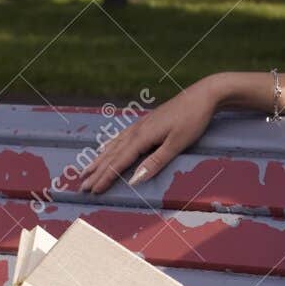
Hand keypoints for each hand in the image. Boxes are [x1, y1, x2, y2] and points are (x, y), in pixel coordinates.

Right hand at [71, 80, 220, 193]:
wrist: (203, 95)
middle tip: (82, 186)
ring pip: (113, 146)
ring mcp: (140, 125)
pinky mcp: (146, 122)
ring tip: (85, 170)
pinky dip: (109, 146)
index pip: (119, 162)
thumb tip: (134, 180)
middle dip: (96, 172)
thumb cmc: (193, 119)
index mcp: (143, 137)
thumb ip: (155, 162)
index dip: (105, 177)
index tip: (93, 190)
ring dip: (99, 160)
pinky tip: (105, 149)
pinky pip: (120, 137)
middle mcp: (136, 130)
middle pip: (111, 155)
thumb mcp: (176, 144)